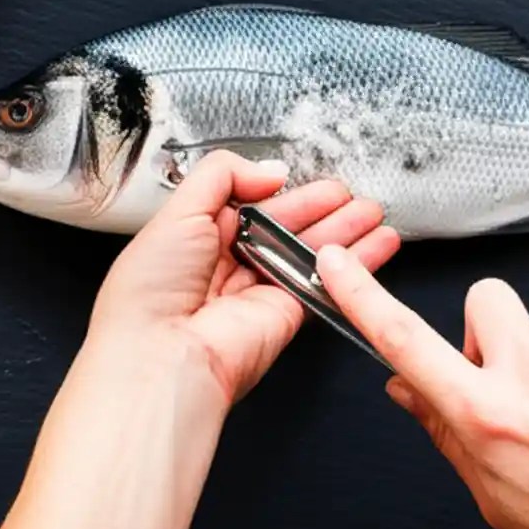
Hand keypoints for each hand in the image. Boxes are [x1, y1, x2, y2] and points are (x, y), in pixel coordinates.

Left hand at [1, 153, 399, 528]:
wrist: (163, 358)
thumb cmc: (152, 290)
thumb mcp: (177, 210)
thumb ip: (223, 175)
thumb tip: (270, 170)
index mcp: (195, 238)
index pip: (248, 205)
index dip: (282, 191)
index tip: (307, 179)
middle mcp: (227, 266)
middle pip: (285, 229)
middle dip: (322, 210)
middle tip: (353, 196)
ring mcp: (259, 292)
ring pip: (309, 254)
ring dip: (344, 233)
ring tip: (374, 213)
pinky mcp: (286, 315)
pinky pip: (324, 284)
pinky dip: (354, 266)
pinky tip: (376, 245)